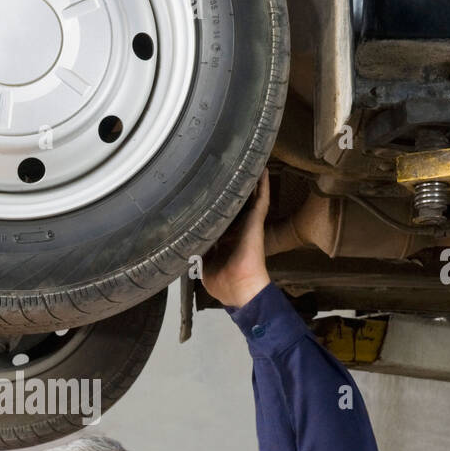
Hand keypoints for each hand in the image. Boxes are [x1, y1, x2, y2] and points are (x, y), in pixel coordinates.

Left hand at [200, 168, 270, 307]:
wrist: (241, 288)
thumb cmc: (223, 283)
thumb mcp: (203, 265)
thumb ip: (197, 250)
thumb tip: (185, 240)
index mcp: (226, 240)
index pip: (220, 218)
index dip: (214, 207)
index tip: (205, 192)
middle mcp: (238, 229)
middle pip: (236, 204)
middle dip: (233, 189)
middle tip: (227, 168)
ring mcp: (249, 224)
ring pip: (251, 198)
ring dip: (250, 183)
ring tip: (247, 162)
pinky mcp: (256, 222)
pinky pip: (262, 200)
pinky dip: (263, 185)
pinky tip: (264, 169)